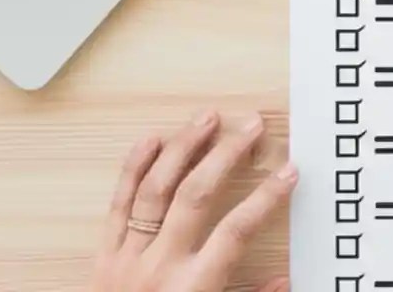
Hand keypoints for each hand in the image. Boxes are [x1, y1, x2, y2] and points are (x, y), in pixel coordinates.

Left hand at [92, 111, 297, 291]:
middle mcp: (160, 267)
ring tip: (207, 118)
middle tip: (251, 126)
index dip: (266, 198)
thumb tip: (285, 282)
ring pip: (157, 189)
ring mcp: (128, 257)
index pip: (237, 231)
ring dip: (184, 148)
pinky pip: (119, 203)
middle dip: (227, 155)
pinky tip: (152, 139)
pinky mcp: (104, 254)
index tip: (289, 172)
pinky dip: (133, 167)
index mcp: (195, 289)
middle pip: (197, 196)